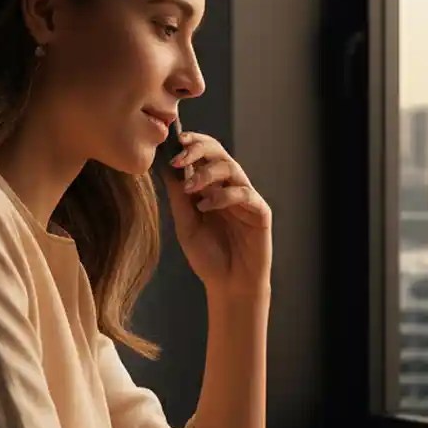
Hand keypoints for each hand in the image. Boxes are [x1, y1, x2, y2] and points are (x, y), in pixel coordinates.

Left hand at [162, 131, 271, 298]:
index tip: (174, 141)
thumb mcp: (185, 224)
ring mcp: (247, 199)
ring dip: (208, 173)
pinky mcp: (260, 212)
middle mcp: (230, 188)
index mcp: (212, 188)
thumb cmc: (208, 257)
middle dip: (199, 150)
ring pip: (232, 168)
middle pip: (220, 154)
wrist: (229, 285)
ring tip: (190, 188)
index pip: (205, 154)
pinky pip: (245, 193)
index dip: (192, 143)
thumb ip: (178, 197)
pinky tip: (206, 207)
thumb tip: (166, 167)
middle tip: (180, 158)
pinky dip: (223, 196)